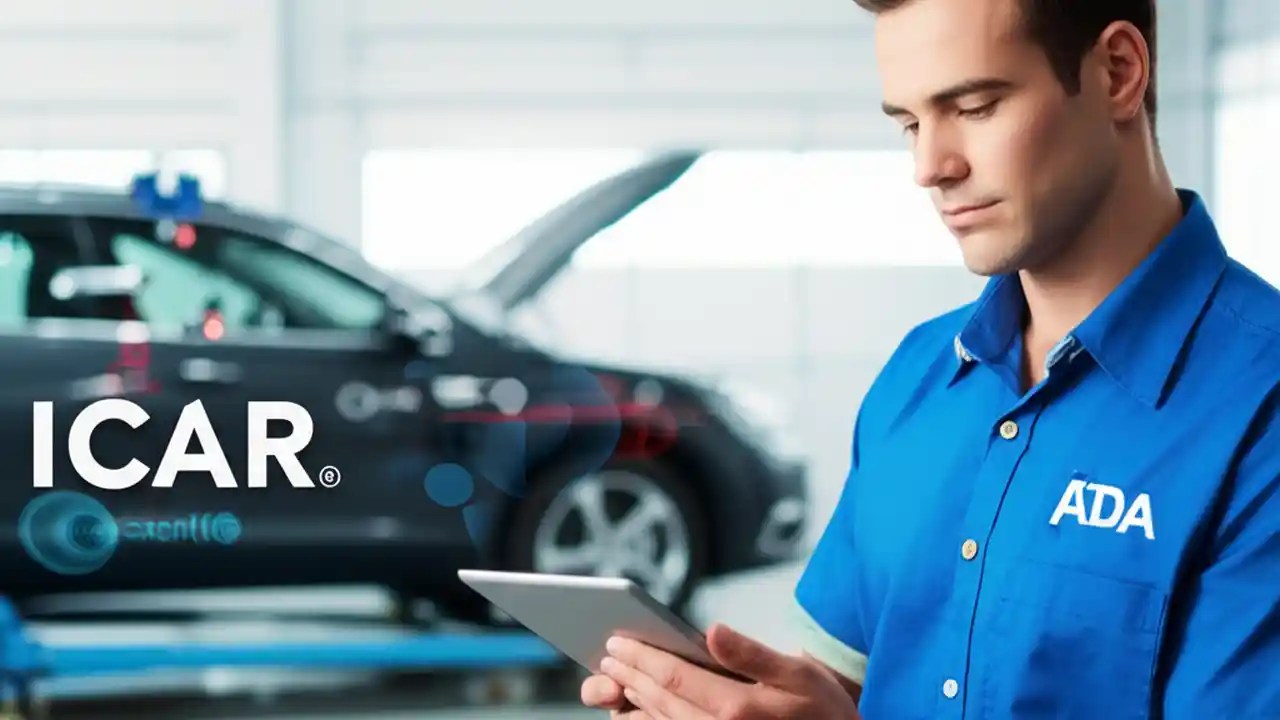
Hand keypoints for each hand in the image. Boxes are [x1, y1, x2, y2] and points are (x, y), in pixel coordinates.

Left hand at [584, 622, 860, 718]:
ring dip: (635, 702)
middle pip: (660, 701)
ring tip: (618, 681)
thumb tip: (712, 630)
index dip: (640, 658)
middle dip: (630, 677)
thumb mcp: (798, 672)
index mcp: (737, 708)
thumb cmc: (822, 707)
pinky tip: (644, 711)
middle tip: (608, 657)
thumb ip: (752, 654)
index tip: (616, 642)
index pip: (672, 677)